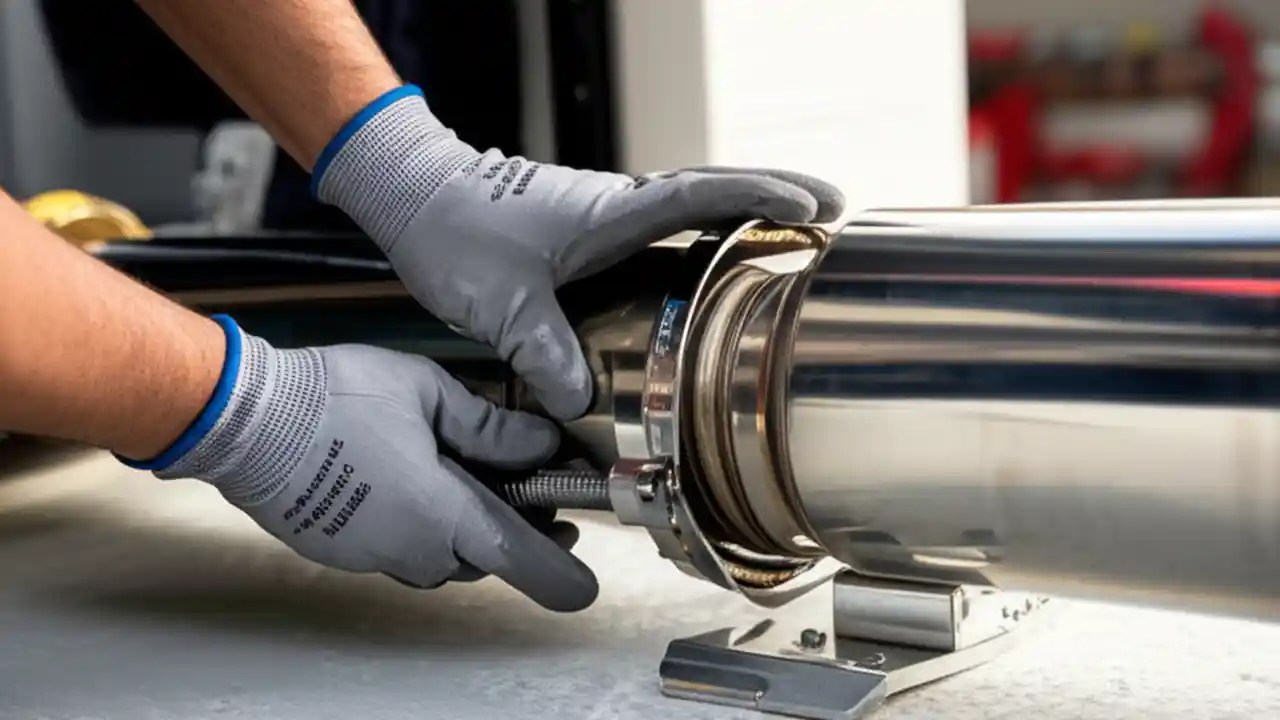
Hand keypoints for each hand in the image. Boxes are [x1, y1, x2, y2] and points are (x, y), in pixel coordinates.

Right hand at [136, 316, 597, 611]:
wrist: (248, 419)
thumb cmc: (336, 397)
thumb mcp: (429, 393)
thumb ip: (490, 427)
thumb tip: (540, 445)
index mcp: (442, 511)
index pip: (517, 558)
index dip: (558, 573)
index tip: (583, 587)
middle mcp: (410, 546)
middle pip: (481, 558)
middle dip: (512, 535)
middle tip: (536, 501)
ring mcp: (371, 553)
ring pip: (438, 557)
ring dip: (463, 532)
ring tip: (474, 486)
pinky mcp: (340, 550)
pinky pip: (397, 550)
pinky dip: (418, 527)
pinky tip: (413, 485)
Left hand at [315, 85, 845, 418]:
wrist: (416, 197)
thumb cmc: (455, 231)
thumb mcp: (500, 303)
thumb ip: (546, 352)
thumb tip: (581, 401)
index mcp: (607, 213)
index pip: (699, 196)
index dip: (758, 200)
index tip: (811, 206)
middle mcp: (615, 206)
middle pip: (712, 192)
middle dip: (773, 196)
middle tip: (830, 208)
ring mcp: (605, 215)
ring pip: (689, 207)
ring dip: (741, 213)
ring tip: (792, 234)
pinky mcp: (590, 230)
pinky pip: (660, 228)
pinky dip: (699, 236)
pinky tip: (709, 265)